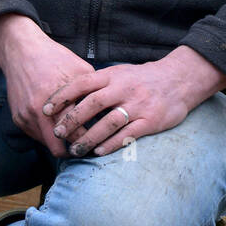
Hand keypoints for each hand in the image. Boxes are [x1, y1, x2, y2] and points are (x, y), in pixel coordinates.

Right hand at [0, 14, 94, 152]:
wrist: (22, 51)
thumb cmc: (55, 58)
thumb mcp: (80, 70)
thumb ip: (93, 91)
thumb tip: (109, 110)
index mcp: (58, 98)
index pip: (77, 132)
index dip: (90, 139)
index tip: (98, 140)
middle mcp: (39, 110)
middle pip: (59, 147)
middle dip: (73, 148)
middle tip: (86, 146)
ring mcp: (26, 116)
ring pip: (47, 145)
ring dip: (59, 142)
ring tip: (73, 137)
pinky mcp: (17, 118)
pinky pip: (36, 136)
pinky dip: (48, 134)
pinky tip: (58, 126)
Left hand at [43, 47, 225, 157]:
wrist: (179, 80)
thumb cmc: (143, 79)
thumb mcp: (120, 73)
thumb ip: (98, 84)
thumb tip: (69, 96)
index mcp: (113, 75)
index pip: (82, 83)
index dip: (62, 96)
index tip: (45, 109)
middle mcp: (124, 89)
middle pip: (93, 103)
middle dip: (72, 119)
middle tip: (57, 133)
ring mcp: (138, 105)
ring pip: (109, 122)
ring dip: (90, 138)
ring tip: (76, 150)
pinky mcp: (151, 120)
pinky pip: (128, 134)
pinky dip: (112, 144)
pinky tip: (99, 152)